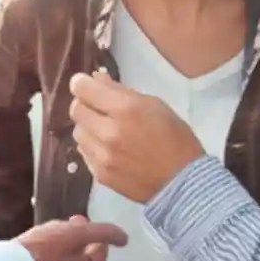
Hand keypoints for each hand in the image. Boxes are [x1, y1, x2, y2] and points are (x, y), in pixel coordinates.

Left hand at [68, 71, 203, 202]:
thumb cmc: (175, 138)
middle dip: (84, 104)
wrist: (182, 182)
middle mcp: (108, 132)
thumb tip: (96, 79)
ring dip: (88, 127)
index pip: (84, 89)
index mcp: (126, 109)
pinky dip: (92, 146)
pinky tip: (108, 148)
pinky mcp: (100, 174)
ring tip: (104, 130)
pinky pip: (84, 153)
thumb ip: (122, 91)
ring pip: (78, 132)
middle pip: (76, 110)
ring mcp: (102, 156)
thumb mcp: (155, 105)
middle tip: (96, 106)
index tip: (84, 83)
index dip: (81, 83)